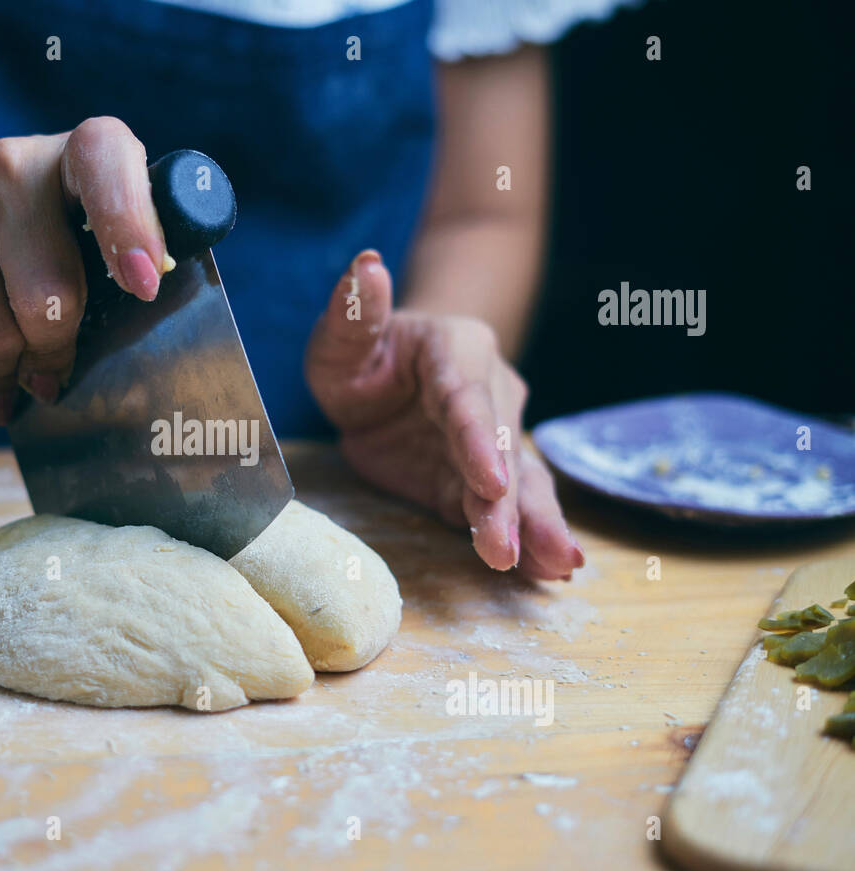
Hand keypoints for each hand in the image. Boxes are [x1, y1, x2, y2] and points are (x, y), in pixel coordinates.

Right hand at [0, 117, 169, 423]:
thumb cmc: (30, 235)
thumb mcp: (80, 229)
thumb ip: (116, 263)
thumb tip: (139, 311)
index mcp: (74, 155)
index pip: (105, 163)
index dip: (129, 222)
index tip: (144, 286)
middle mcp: (10, 163)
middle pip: (46, 292)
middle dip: (51, 350)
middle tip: (48, 371)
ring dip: (4, 368)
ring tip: (6, 368)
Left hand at [305, 250, 584, 579]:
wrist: (388, 375)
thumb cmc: (362, 350)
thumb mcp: (344, 334)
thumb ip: (356, 311)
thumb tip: (367, 268)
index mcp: (456, 351)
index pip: (466, 400)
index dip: (478, 441)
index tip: (490, 482)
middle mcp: (489, 393)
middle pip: (501, 450)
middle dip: (509, 503)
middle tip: (517, 550)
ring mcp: (491, 440)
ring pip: (520, 482)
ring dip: (536, 525)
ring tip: (559, 564)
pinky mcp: (480, 480)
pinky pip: (506, 508)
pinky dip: (528, 537)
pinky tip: (551, 568)